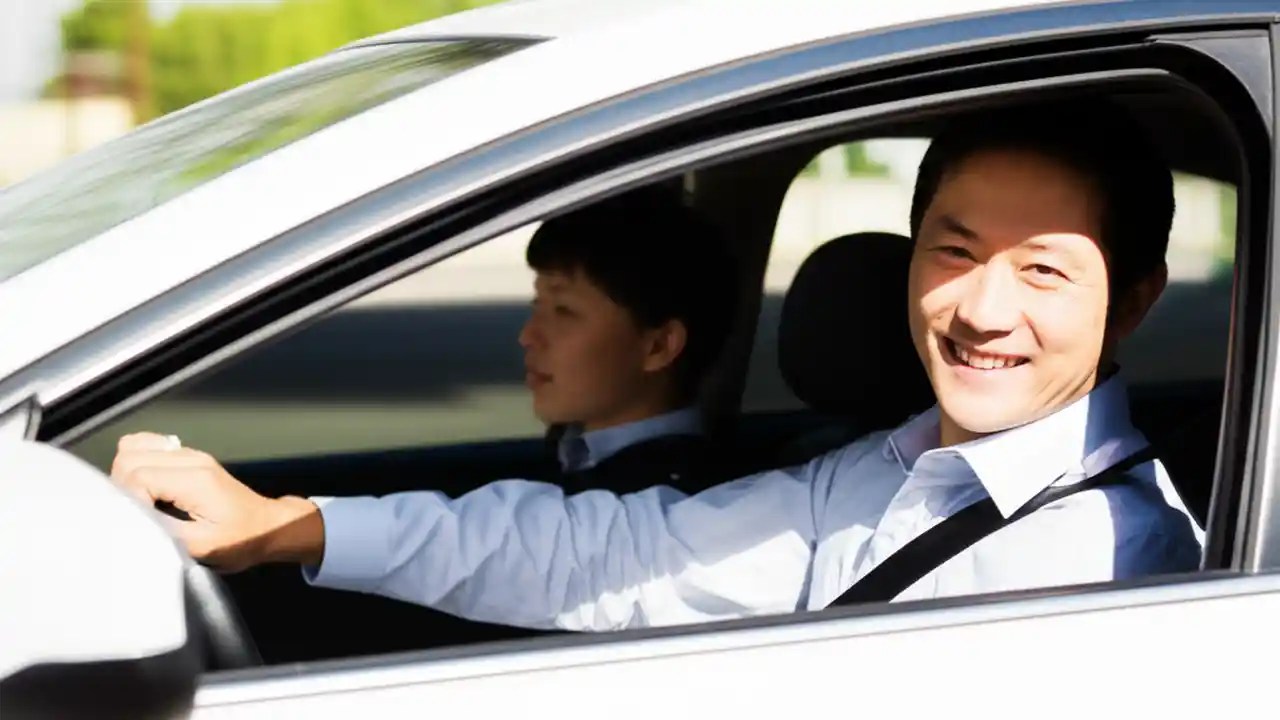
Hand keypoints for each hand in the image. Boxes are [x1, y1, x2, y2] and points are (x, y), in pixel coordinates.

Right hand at [111, 432, 323, 571]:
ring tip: (137, 500)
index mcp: (194, 479)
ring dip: (126, 473)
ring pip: (134, 446)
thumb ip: (164, 532)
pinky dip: (136, 462)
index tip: (136, 520)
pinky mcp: (187, 457)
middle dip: (121, 486)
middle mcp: (191, 459)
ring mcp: (189, 454)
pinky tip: (144, 485)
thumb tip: (131, 521)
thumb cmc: (241, 539)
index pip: (137, 475)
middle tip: (133, 512)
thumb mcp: (202, 546)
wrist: (268, 526)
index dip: (127, 499)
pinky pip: (148, 446)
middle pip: (129, 457)